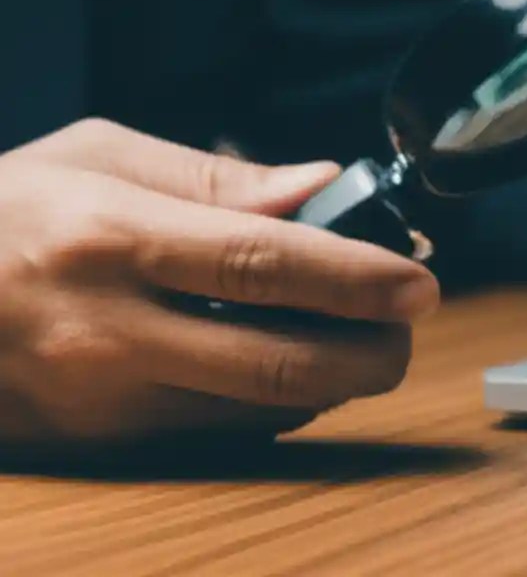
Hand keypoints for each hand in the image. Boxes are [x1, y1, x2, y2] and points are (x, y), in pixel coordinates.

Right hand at [0, 119, 438, 449]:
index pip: (260, 264)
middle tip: (409, 324)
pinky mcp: (105, 440)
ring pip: (261, 408)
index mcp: (109, 237)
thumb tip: (316, 186)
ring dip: (335, 376)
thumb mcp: (95, 155)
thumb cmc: (5, 210)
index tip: (417, 282)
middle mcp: (109, 329)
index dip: (353, 277)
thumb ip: (214, 177)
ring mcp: (105, 398)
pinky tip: (294, 358)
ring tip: (363, 332)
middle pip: (276, 362)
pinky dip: (280, 398)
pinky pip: (224, 428)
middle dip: (370, 351)